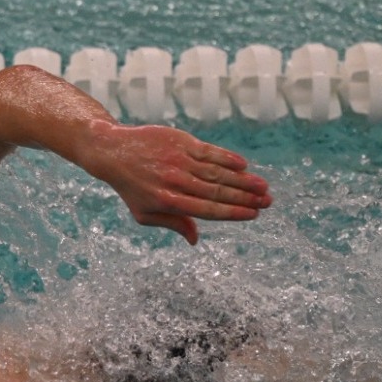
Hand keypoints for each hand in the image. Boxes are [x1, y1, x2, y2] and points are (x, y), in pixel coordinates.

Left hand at [80, 118, 271, 243]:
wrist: (113, 151)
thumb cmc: (132, 187)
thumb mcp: (145, 214)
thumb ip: (173, 224)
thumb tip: (195, 240)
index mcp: (168, 202)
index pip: (206, 210)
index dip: (232, 213)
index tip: (253, 215)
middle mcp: (175, 181)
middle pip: (217, 191)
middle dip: (245, 198)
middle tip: (268, 202)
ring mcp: (179, 160)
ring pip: (217, 172)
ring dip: (243, 180)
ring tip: (263, 187)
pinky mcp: (181, 141)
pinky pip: (209, 152)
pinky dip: (228, 158)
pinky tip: (244, 165)